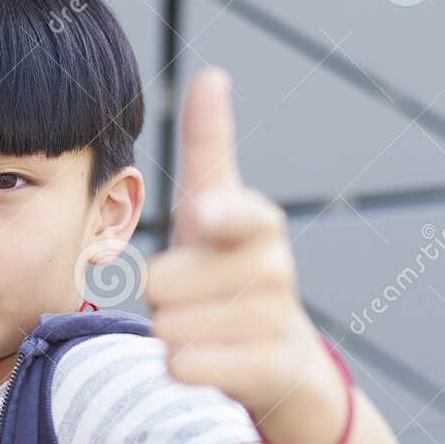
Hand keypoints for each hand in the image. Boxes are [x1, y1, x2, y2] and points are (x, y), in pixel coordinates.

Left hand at [146, 67, 335, 422]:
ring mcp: (275, 320)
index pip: (237, 210)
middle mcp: (274, 267)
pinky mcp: (268, 369)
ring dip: (171, 334)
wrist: (285, 366)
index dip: (217, 214)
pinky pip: (185, 365)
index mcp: (257, 222)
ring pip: (168, 327)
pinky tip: (212, 363)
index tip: (204, 212)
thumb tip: (213, 74)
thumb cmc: (232, 278)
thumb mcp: (217, 215)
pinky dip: (183, 368)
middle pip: (159, 282)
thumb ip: (210, 151)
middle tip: (195, 301)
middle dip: (159, 298)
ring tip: (208, 331)